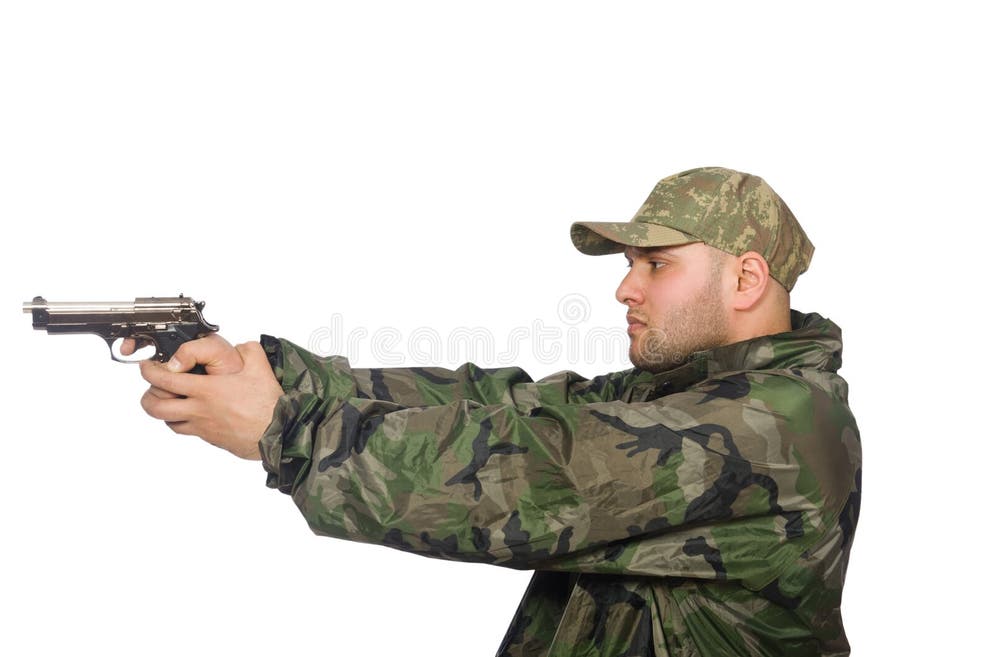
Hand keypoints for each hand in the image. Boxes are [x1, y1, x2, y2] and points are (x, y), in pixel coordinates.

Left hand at [131, 335, 282, 459]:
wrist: (277, 433)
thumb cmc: (268, 404)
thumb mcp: (260, 367)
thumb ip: (248, 349)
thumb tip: (239, 345)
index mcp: (207, 390)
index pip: (164, 380)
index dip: (149, 371)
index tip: (148, 366)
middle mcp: (199, 410)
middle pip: (156, 406)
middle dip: (147, 395)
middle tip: (151, 386)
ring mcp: (202, 426)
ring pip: (168, 421)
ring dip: (164, 410)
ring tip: (169, 400)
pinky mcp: (209, 438)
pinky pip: (186, 430)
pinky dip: (181, 422)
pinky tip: (190, 414)